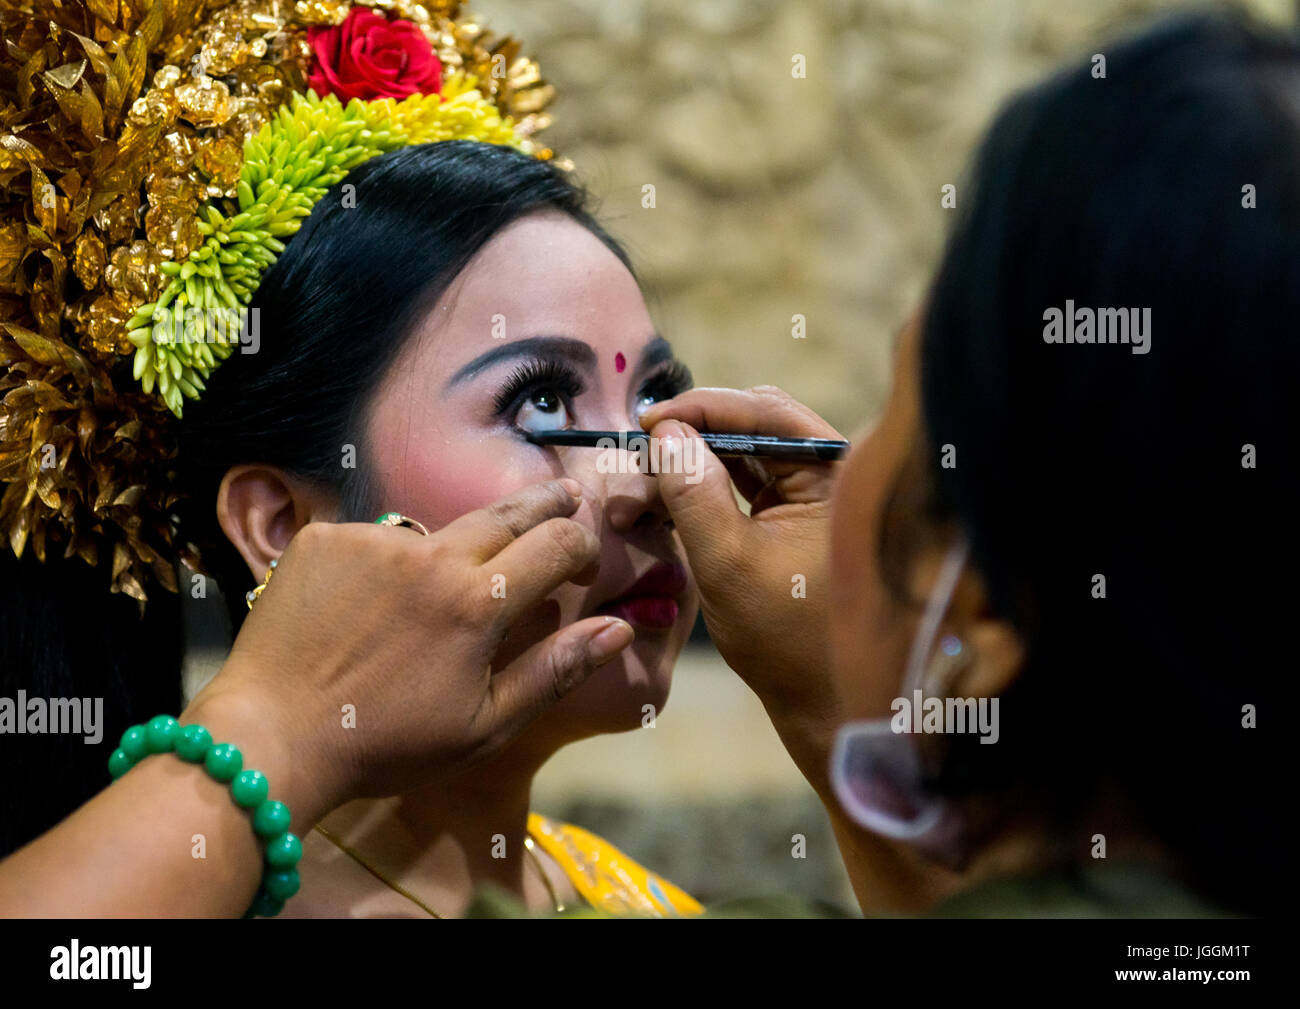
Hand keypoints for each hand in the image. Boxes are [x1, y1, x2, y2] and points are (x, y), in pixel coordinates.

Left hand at [186, 478, 632, 824]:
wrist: (269, 739)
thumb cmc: (385, 745)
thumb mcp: (484, 725)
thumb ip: (555, 669)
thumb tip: (619, 627)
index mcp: (475, 604)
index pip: (556, 543)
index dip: (580, 544)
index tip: (581, 559)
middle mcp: (428, 556)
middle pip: (506, 513)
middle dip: (544, 504)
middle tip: (565, 494)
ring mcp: (371, 541)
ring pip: (434, 532)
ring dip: (448, 555)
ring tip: (424, 609)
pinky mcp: (323, 538)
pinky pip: (375, 539)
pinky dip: (384, 565)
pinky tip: (366, 610)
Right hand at [640, 386, 842, 788]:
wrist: (826, 708)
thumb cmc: (788, 643)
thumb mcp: (729, 565)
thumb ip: (695, 495)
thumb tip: (666, 434)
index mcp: (837, 475)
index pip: (767, 412)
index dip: (701, 409)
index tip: (648, 422)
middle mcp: (827, 476)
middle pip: (748, 429)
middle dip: (686, 440)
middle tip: (635, 457)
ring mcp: (806, 501)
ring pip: (735, 460)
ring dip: (681, 472)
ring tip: (629, 503)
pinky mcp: (785, 525)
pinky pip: (735, 490)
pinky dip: (694, 496)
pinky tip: (653, 511)